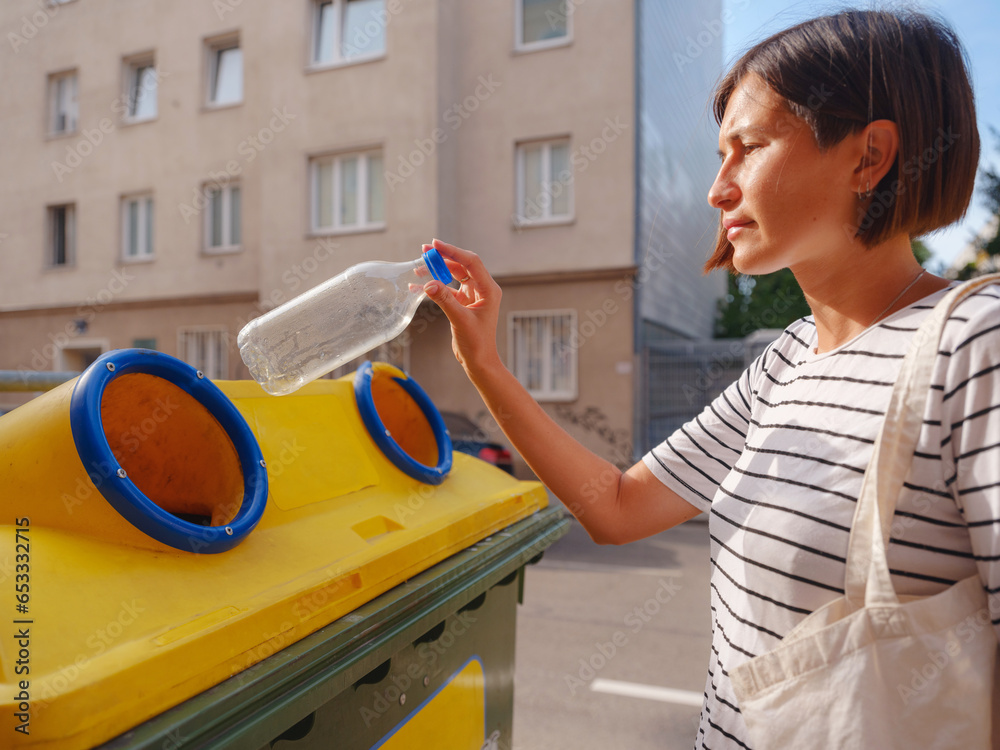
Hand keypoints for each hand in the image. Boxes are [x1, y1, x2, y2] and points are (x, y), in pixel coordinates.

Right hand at [421, 239, 502, 376]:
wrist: (478, 361)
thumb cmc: (476, 343)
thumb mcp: (460, 320)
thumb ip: (444, 300)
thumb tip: (428, 283)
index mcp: (489, 290)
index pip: (471, 262)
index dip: (453, 251)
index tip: (435, 244)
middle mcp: (483, 289)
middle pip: (462, 265)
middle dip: (443, 257)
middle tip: (424, 250)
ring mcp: (474, 295)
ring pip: (454, 275)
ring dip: (438, 270)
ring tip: (419, 266)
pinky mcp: (464, 303)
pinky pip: (448, 289)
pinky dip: (436, 286)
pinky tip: (418, 285)